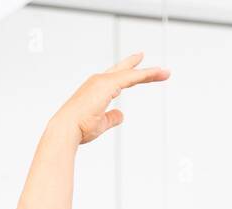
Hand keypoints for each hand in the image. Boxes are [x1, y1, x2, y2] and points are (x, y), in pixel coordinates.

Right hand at [48, 53, 168, 145]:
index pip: (116, 77)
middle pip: (123, 70)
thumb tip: (121, 115)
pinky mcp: (107, 84)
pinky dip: (145, 75)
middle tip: (145, 55)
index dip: (128, 72)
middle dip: (136, 64)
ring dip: (149, 73)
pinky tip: (157, 73)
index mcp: (96, 89)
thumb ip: (112, 117)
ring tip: (165, 73)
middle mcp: (98, 81)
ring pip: (131, 74)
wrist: (67, 129)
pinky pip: (131, 77)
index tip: (136, 66)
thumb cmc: (79, 128)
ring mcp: (102, 81)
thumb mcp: (101, 123)